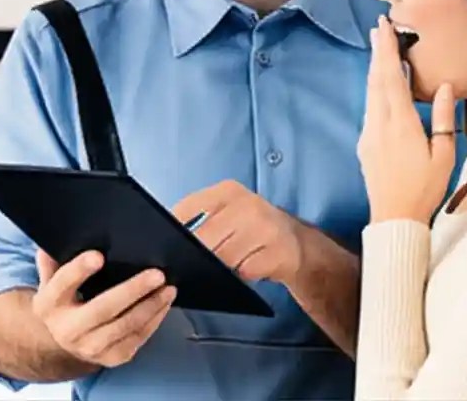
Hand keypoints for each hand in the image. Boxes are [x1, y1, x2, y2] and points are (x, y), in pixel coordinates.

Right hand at [31, 249, 175, 368]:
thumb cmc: (63, 301)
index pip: (63, 284)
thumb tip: (59, 238)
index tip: (99, 255)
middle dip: (132, 290)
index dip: (79, 270)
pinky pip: (138, 337)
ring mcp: (91, 347)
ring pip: (126, 325)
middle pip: (103, 309)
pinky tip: (164, 303)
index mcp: (49, 305)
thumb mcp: (50, 281)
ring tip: (168, 287)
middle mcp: (68, 330)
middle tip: (157, 274)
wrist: (63, 342)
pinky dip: (155, 319)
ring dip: (151, 305)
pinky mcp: (112, 357)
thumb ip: (52, 260)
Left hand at [172, 179, 303, 284]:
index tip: (167, 245)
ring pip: (224, 258)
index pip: (188, 208)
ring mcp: (266, 229)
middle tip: (191, 265)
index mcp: (228, 191)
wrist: (298, 243)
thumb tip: (168, 238)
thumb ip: (201, 218)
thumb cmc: (253, 227)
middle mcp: (248, 205)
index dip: (174, 230)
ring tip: (224, 265)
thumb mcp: (229, 211)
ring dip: (220, 268)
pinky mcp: (278, 254)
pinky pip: (245, 272)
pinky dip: (240, 276)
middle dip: (196, 255)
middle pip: (205, 238)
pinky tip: (245, 271)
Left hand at [357, 16, 458, 223]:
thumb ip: (441, 118)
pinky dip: (374, 89)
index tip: (384, 28)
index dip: (387, 51)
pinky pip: (369, 108)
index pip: (391, 78)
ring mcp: (369, 133)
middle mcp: (379, 124)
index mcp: (400, 124)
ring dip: (374, 69)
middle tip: (378, 27)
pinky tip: (380, 84)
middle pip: (376, 80)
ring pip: (370, 93)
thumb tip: (443, 86)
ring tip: (378, 48)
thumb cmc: (425, 188)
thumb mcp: (444, 154)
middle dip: (377, 52)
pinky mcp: (365, 143)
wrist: (394, 217)